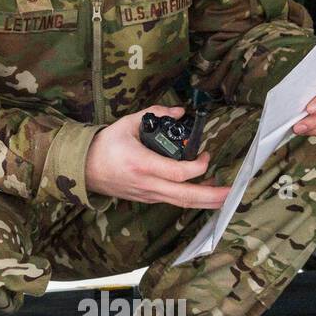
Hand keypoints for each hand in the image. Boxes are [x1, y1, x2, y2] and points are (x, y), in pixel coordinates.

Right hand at [85, 106, 231, 208]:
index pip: (178, 173)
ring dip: (205, 201)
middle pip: (185, 195)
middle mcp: (147, 184)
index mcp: (142, 164)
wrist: (83, 169)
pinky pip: (173, 201)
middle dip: (211, 196)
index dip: (198, 167)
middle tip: (232, 192)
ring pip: (181, 202)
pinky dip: (191, 199)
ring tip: (226, 197)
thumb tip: (180, 112)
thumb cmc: (105, 146)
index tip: (206, 155)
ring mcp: (147, 194)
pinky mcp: (147, 199)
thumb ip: (155, 114)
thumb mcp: (127, 123)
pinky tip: (204, 194)